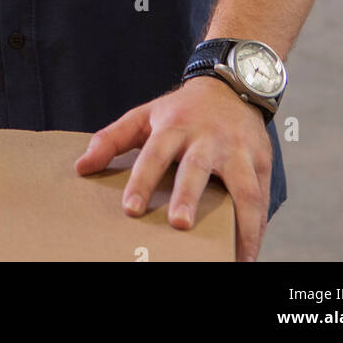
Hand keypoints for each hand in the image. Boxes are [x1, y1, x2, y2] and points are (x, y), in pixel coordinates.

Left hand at [75, 75, 273, 260]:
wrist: (232, 85)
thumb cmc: (182, 110)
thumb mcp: (145, 115)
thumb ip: (112, 139)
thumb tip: (81, 167)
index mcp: (174, 125)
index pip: (154, 153)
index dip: (142, 180)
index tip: (131, 209)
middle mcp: (207, 137)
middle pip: (196, 167)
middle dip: (188, 195)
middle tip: (179, 224)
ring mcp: (238, 149)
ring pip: (241, 186)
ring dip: (238, 221)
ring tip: (232, 257)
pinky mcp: (261, 161)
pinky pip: (261, 198)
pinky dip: (257, 228)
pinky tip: (248, 254)